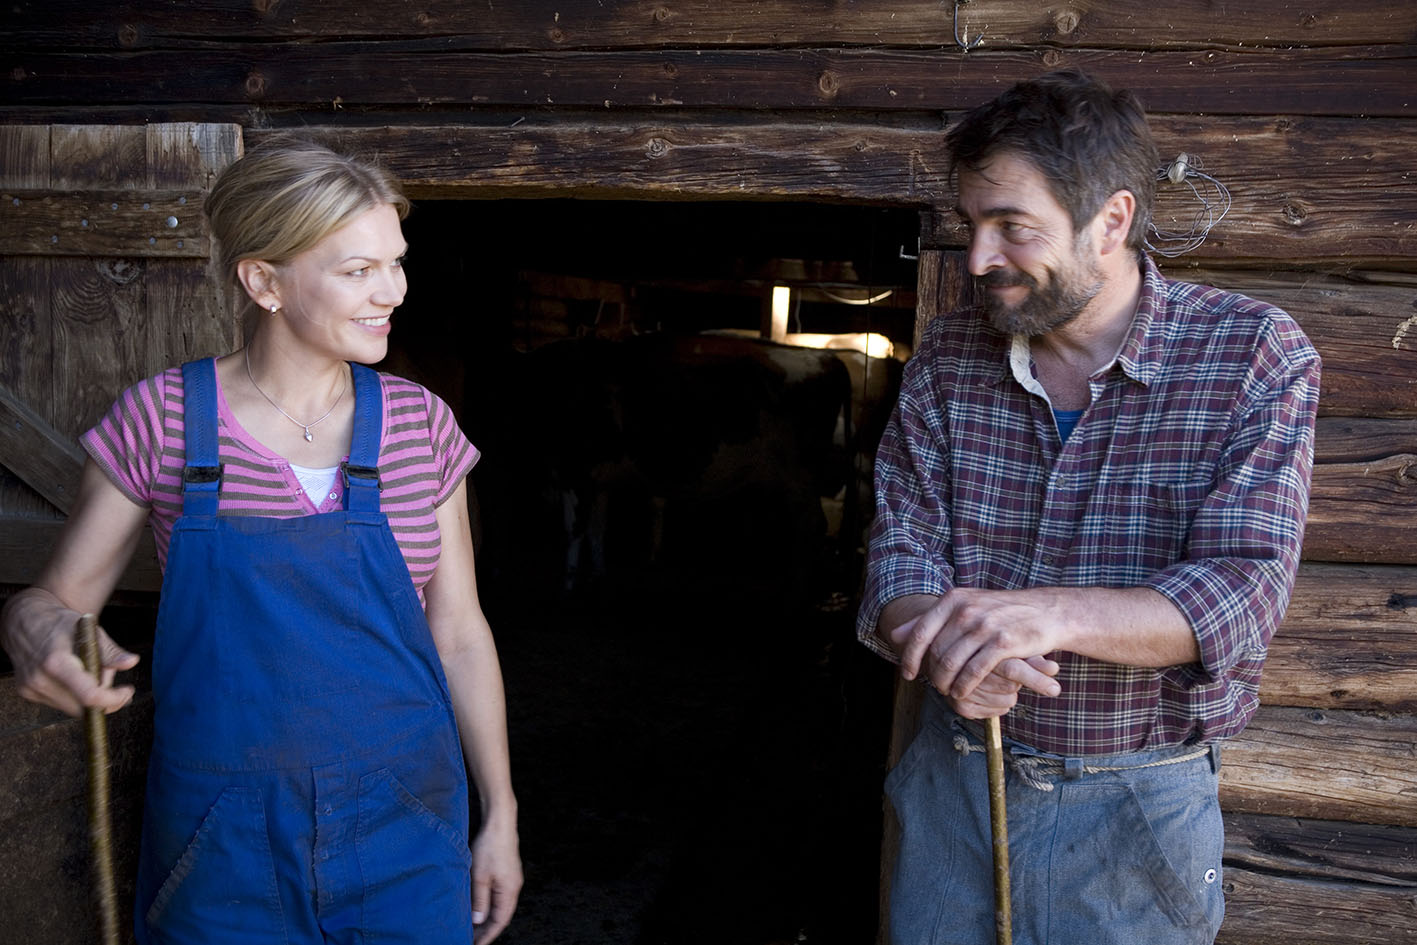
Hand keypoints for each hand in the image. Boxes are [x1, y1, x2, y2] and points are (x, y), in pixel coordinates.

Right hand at [1, 589, 138, 717]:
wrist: (25, 621)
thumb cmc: (60, 623)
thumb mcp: (88, 630)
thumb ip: (110, 651)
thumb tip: (131, 662)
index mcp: (56, 662)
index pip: (89, 695)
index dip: (113, 699)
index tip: (127, 691)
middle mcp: (39, 680)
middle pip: (84, 706)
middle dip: (104, 694)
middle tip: (108, 671)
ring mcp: (31, 689)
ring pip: (73, 708)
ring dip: (88, 695)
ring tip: (88, 669)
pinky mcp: (27, 693)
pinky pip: (61, 703)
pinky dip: (74, 694)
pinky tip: (74, 674)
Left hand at [469, 814, 521, 943]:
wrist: (500, 823)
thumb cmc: (489, 847)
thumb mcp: (479, 877)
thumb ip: (479, 900)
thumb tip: (478, 921)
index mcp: (509, 891)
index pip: (500, 921)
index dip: (487, 935)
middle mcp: (514, 887)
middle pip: (502, 915)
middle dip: (487, 929)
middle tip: (471, 938)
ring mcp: (512, 879)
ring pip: (501, 905)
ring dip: (488, 917)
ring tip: (472, 926)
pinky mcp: (508, 872)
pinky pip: (500, 895)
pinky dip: (490, 905)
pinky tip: (479, 905)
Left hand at [888, 587, 1067, 703]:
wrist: (1047, 611)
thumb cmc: (1001, 612)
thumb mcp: (965, 606)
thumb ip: (930, 620)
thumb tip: (894, 634)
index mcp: (954, 599)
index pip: (920, 632)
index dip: (909, 656)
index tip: (907, 674)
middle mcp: (966, 610)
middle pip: (935, 651)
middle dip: (932, 674)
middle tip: (935, 686)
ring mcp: (985, 625)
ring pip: (951, 663)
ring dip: (946, 684)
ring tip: (948, 692)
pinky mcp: (1003, 643)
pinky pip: (973, 672)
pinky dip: (964, 686)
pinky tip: (962, 693)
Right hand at [948, 655, 1059, 718]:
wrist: (947, 655)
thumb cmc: (986, 648)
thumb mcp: (1009, 646)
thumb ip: (1032, 657)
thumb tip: (1054, 668)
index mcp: (982, 649)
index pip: (1012, 668)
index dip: (1035, 679)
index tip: (1055, 689)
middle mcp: (969, 669)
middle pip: (1010, 686)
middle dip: (1014, 681)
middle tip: (1003, 671)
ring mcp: (963, 689)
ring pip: (1006, 701)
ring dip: (1006, 694)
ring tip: (993, 681)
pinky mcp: (961, 706)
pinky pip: (996, 712)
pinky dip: (998, 705)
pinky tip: (988, 692)